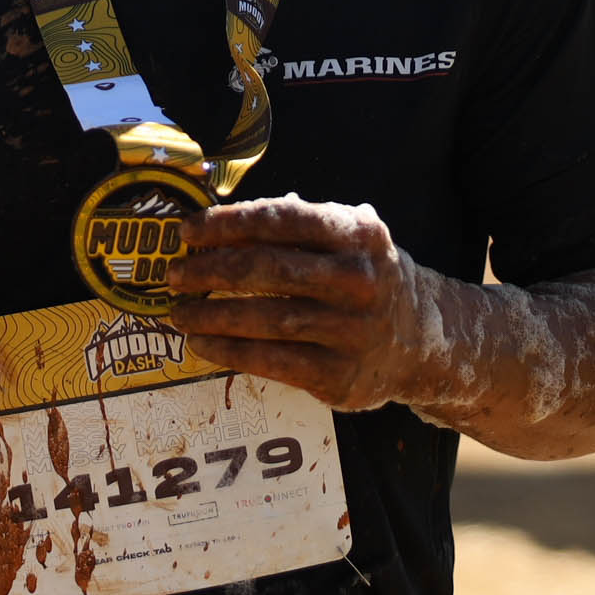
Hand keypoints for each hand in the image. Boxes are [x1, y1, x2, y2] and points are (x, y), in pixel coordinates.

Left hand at [164, 196, 461, 414]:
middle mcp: (359, 280)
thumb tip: (219, 222)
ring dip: (210, 315)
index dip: (227, 222)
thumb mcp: (347, 239)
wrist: (421, 341)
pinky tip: (202, 344)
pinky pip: (270, 360)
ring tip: (178, 310)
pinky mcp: (338, 376)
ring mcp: (350, 331)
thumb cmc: (364, 278)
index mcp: (358, 233)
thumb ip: (295, 225)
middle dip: (210, 270)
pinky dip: (228, 351)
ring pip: (263, 319)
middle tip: (174, 273)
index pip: (281, 218)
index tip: (187, 230)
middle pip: (267, 269)